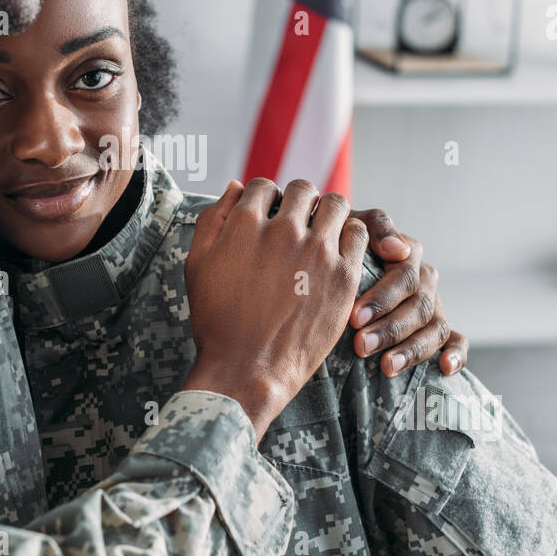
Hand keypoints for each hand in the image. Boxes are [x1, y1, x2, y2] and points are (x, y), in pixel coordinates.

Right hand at [181, 178, 368, 437]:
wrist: (247, 370)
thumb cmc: (217, 321)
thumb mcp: (197, 265)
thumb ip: (212, 220)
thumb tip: (235, 187)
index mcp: (244, 225)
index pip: (263, 186)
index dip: (265, 198)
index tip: (269, 215)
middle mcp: (282, 231)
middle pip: (302, 190)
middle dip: (298, 201)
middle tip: (298, 222)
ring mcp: (317, 252)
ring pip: (336, 205)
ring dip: (328, 212)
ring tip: (323, 231)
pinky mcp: (343, 276)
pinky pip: (359, 234)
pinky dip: (350, 235)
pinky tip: (339, 251)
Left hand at [346, 209, 467, 377]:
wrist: (333, 257)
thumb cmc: (340, 243)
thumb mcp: (351, 226)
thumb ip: (375, 228)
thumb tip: (397, 250)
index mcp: (407, 254)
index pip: (405, 277)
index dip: (382, 298)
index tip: (354, 317)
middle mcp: (424, 279)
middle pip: (420, 306)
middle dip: (390, 329)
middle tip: (361, 345)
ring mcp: (433, 304)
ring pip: (435, 327)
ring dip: (413, 348)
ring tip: (387, 366)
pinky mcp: (436, 327)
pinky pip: (455, 339)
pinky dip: (456, 354)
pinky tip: (445, 368)